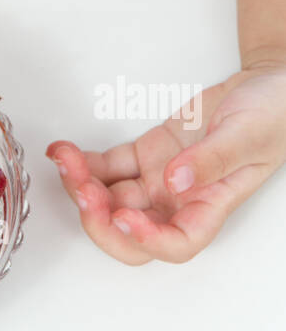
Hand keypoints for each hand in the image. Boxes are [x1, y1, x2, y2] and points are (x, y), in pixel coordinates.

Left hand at [45, 63, 285, 262]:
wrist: (267, 87)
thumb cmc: (272, 117)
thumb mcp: (247, 135)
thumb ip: (212, 160)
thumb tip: (177, 182)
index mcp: (210, 205)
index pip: (176, 243)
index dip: (146, 240)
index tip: (123, 219)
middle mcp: (180, 200)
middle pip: (131, 231)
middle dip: (100, 219)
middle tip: (82, 190)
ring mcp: (160, 178)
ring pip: (111, 198)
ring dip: (82, 186)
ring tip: (65, 160)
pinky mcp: (146, 154)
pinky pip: (107, 167)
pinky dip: (83, 162)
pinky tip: (64, 152)